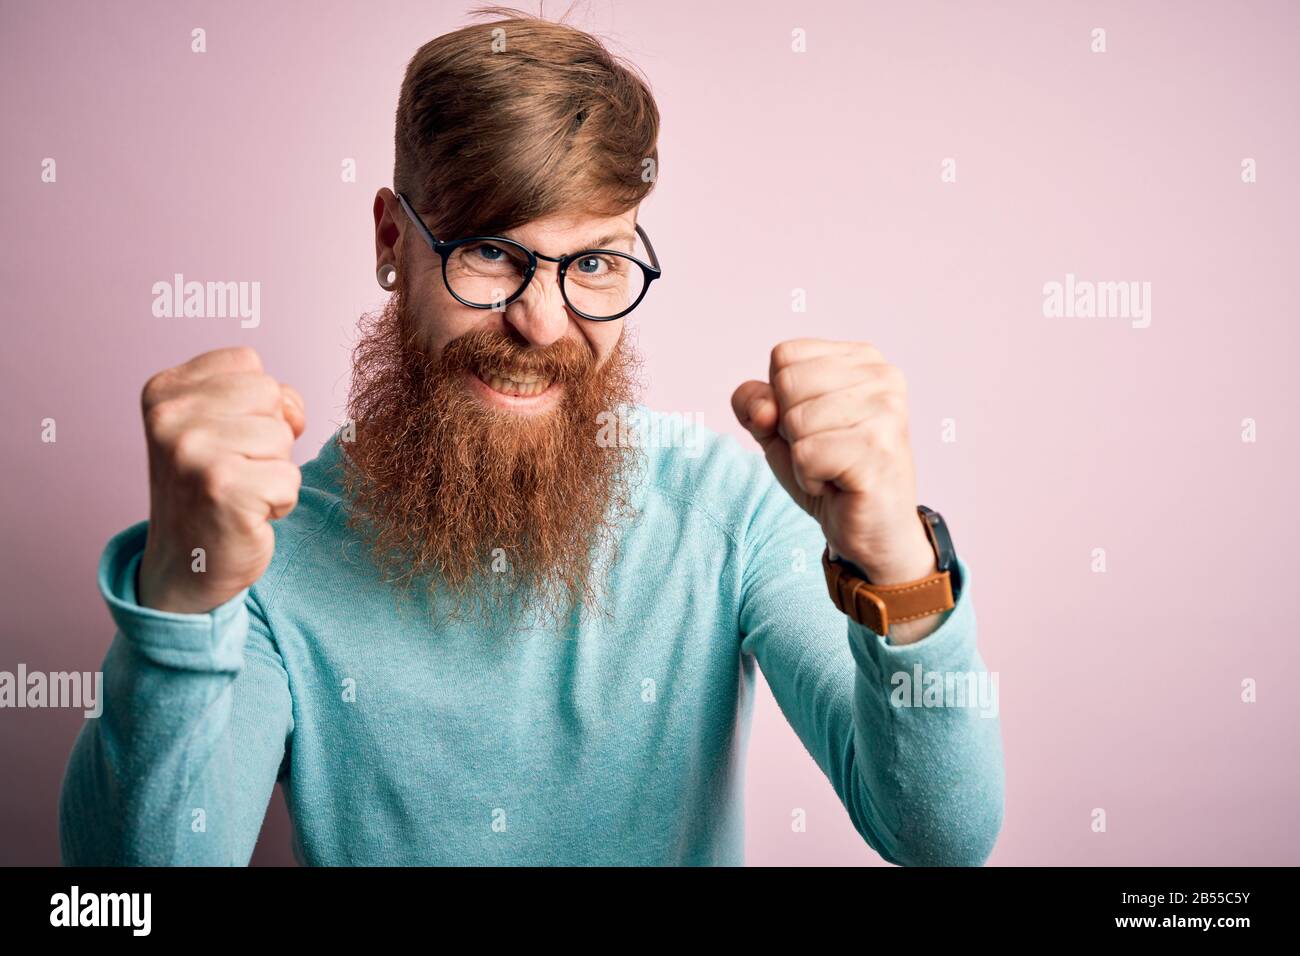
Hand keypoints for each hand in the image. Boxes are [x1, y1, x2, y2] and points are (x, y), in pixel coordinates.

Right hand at [136, 347, 305, 613]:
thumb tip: (292, 411)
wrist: (187, 564)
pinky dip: (280, 501)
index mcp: (164, 390)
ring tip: (240, 490)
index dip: (257, 403)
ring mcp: (192, 453)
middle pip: (270, 393)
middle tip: (236, 468)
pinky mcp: (222, 489)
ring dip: (275, 469)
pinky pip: (290, 478)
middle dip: (269, 434)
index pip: (248, 362)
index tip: (229, 438)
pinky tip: (247, 513)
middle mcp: (169, 417)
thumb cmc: (213, 487)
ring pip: (283, 436)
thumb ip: (260, 397)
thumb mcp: (222, 426)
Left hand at [732, 339, 935, 585]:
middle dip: (790, 428)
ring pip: (795, 421)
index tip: (815, 427)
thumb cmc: (828, 472)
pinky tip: (838, 484)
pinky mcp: (878, 449)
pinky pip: (806, 455)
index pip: (784, 356)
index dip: (781, 399)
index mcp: (862, 358)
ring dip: (801, 457)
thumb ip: (756, 404)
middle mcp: (882, 376)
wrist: (872, 531)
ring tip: (833, 468)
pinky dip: (809, 478)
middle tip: (825, 451)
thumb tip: (762, 408)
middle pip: (787, 384)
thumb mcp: (779, 430)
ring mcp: (886, 411)